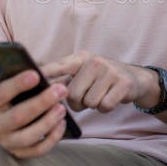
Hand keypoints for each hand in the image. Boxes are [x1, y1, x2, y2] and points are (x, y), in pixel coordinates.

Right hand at [0, 59, 68, 157]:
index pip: (1, 94)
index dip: (18, 84)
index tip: (35, 74)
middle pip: (18, 116)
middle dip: (41, 102)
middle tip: (60, 90)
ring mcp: (7, 142)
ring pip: (29, 136)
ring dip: (48, 122)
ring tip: (62, 108)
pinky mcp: (19, 152)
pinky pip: (37, 150)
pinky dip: (52, 139)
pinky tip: (61, 124)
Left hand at [38, 50, 158, 111]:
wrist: (134, 78)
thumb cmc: (101, 78)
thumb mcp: (82, 72)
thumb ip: (61, 78)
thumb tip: (37, 85)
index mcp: (80, 58)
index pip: (59, 66)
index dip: (46, 73)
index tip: (32, 77)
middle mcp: (94, 61)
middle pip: (73, 93)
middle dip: (77, 102)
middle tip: (87, 95)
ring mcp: (110, 71)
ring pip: (89, 102)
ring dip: (93, 105)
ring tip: (100, 94)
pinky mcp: (123, 83)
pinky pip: (104, 106)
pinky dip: (105, 108)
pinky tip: (110, 98)